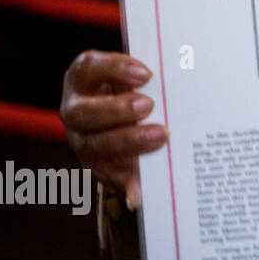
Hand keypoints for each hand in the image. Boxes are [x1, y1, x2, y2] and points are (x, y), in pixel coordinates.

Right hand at [59, 51, 166, 210]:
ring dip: (127, 141)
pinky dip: (126, 183)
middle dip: (117, 110)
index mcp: (82, 79)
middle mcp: (75, 109)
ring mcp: (82, 139)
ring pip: (93, 145)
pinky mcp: (96, 165)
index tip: (146, 73)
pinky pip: (109, 176)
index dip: (113, 69)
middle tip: (148, 106)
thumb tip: (183, 67)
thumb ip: (149, 75)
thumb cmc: (133, 88)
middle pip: (82, 112)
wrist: (122, 116)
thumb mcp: (135, 76)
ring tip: (160, 136)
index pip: (87, 68)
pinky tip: (140, 192)